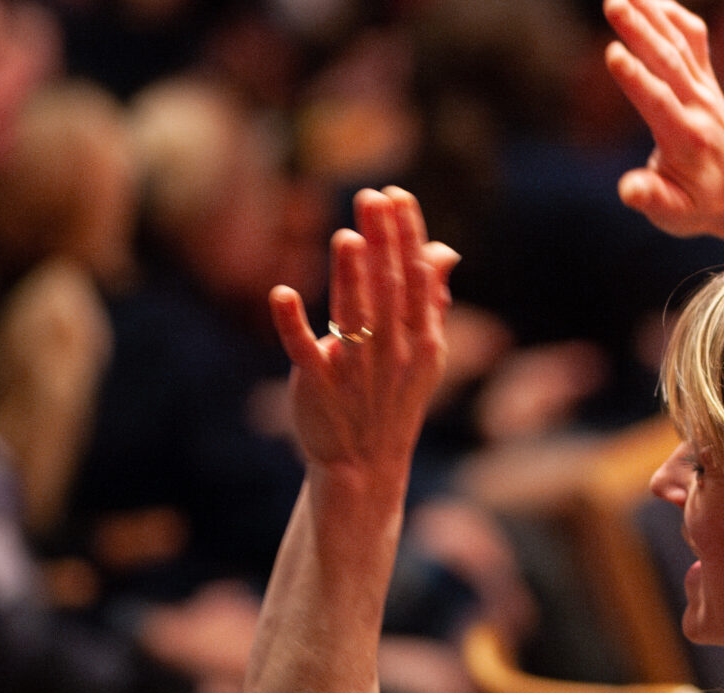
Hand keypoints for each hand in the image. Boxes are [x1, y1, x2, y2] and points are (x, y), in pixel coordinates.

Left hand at [269, 187, 458, 492]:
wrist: (365, 465)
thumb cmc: (392, 399)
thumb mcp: (422, 352)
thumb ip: (430, 300)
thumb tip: (442, 250)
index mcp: (421, 339)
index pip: (416, 278)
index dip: (407, 236)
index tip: (397, 196)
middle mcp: (393, 351)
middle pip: (388, 289)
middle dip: (382, 243)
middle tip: (371, 197)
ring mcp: (356, 370)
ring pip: (354, 317)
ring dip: (349, 277)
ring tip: (345, 237)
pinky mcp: (319, 385)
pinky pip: (305, 351)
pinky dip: (292, 323)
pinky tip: (281, 293)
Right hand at [603, 0, 723, 250]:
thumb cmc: (702, 205)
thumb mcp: (676, 214)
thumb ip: (652, 198)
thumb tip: (628, 191)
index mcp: (686, 142)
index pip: (660, 104)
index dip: (637, 79)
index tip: (614, 53)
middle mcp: (700, 109)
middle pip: (670, 63)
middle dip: (641, 31)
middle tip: (613, 3)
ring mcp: (706, 90)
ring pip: (680, 44)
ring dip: (652, 14)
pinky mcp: (707, 79)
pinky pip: (693, 39)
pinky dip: (673, 15)